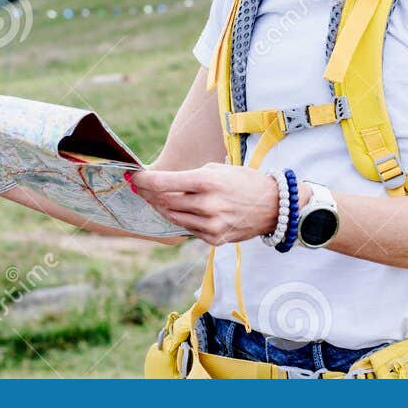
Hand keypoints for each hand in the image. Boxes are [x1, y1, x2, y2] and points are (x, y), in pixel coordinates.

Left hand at [129, 163, 287, 246]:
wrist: (273, 206)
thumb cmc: (242, 181)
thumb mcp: (217, 170)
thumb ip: (190, 178)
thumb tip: (162, 183)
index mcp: (207, 181)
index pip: (164, 183)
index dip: (145, 181)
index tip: (134, 177)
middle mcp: (207, 204)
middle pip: (164, 201)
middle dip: (149, 194)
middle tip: (141, 189)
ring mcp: (211, 224)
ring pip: (172, 217)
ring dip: (161, 208)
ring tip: (156, 199)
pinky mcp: (214, 238)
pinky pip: (187, 229)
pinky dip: (180, 219)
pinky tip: (178, 211)